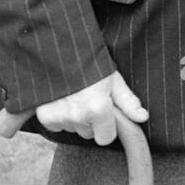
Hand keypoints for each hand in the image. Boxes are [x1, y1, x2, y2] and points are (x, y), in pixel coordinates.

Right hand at [0, 70, 146, 144]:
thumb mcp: (113, 78)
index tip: (106, 111)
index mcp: (98, 109)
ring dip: (73, 116)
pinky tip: (47, 108)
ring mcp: (57, 117)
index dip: (108, 126)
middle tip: (88, 96)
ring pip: (71, 129)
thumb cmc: (89, 62)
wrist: (57, 46)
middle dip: (91, 120)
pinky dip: (53, 117)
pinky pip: (54, 126)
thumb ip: (128, 101)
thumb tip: (142, 118)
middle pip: (88, 134)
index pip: (106, 138)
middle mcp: (76, 117)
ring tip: (73, 93)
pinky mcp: (41, 115)